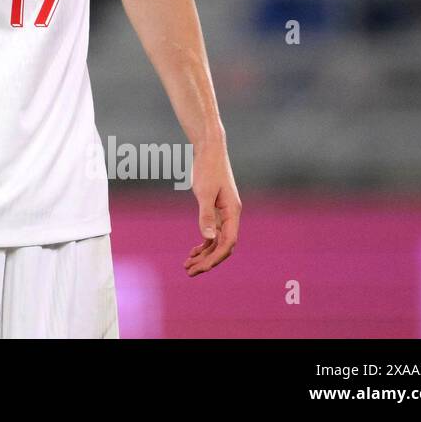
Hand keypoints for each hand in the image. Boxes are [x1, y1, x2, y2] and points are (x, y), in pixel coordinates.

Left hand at [183, 141, 240, 276]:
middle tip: (189, 271)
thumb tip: (206, 238)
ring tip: (187, 265)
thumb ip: (205, 215)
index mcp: (233, 212)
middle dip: (207, 261)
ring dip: (204, 254)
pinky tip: (193, 251)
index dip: (214, 257)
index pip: (227, 243)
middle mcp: (231, 216)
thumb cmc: (208, 168)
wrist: (210, 150)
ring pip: (216, 241)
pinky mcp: (216, 210)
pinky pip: (212, 233)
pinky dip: (203, 243)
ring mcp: (225, 214)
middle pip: (222, 246)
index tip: (200, 267)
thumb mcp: (204, 192)